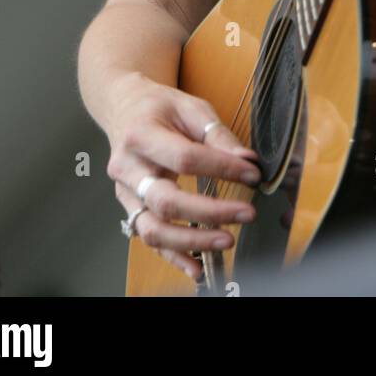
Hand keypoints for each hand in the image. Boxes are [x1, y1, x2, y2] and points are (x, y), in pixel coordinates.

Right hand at [106, 73, 259, 282]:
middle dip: (209, 213)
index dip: (221, 168)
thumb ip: (217, 134)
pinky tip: (197, 268)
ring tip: (226, 241)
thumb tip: (247, 161)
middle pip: (165, 200)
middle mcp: (127, 167)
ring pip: (152, 229)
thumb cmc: (159, 107)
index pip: (184, 158)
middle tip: (246, 214)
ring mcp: (124, 193)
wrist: (124, 108)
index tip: (251, 174)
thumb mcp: (190, 107)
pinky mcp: (129, 209)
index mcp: (141, 135)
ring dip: (191, 241)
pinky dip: (173, 257)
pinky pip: (149, 239)